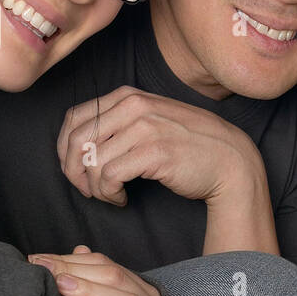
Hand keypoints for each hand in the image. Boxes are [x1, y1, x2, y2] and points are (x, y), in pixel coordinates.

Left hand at [29, 244, 168, 295]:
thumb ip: (104, 284)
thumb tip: (78, 251)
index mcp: (145, 293)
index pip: (110, 267)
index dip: (75, 260)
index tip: (41, 260)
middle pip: (119, 280)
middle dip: (79, 271)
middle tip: (44, 268)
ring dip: (94, 294)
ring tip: (63, 287)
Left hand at [56, 85, 262, 206]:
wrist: (231, 161)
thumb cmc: (191, 146)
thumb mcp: (153, 120)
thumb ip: (120, 123)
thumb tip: (80, 143)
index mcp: (129, 96)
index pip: (75, 118)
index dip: (65, 149)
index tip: (75, 170)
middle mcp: (134, 106)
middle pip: (77, 140)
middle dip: (73, 172)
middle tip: (88, 189)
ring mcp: (145, 127)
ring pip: (92, 162)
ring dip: (95, 188)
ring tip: (111, 196)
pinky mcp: (155, 152)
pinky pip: (110, 177)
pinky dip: (109, 194)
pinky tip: (122, 199)